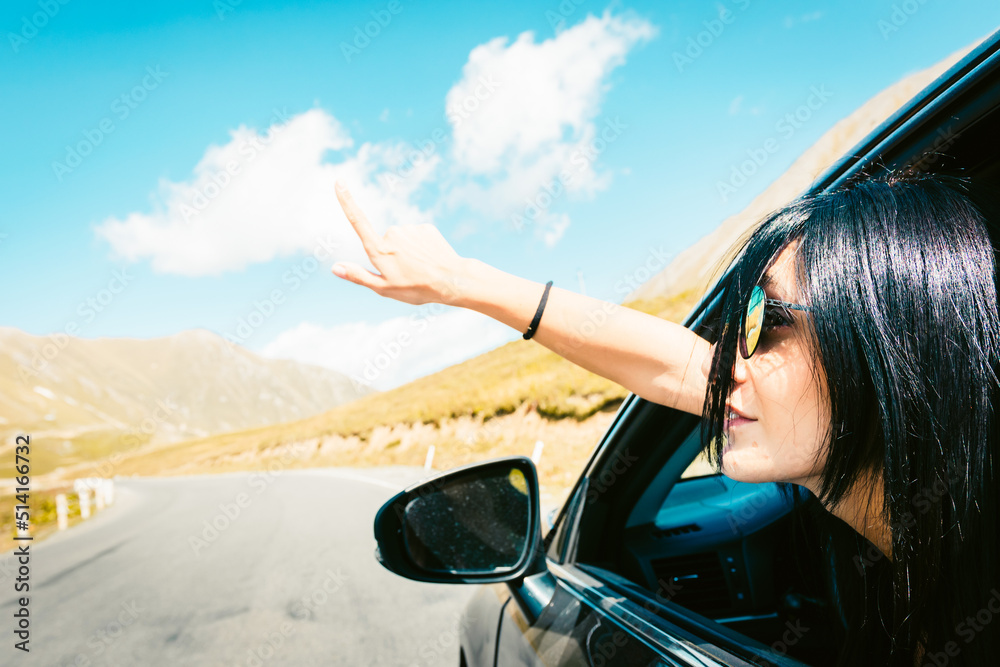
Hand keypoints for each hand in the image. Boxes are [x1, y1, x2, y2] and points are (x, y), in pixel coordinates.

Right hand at [331, 181, 469, 305]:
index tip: (339, 181)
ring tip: (420, 268)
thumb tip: (335, 267)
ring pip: (403, 239)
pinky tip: (430, 259)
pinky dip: (421, 247)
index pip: (358, 221)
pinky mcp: (426, 227)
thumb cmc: (416, 288)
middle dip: (392, 254)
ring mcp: (410, 229)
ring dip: (408, 252)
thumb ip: (358, 276)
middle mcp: (393, 233)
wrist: (452, 281)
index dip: (347, 201)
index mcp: (379, 249)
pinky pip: (417, 237)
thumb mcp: (384, 288)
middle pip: (385, 241)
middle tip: (406, 272)